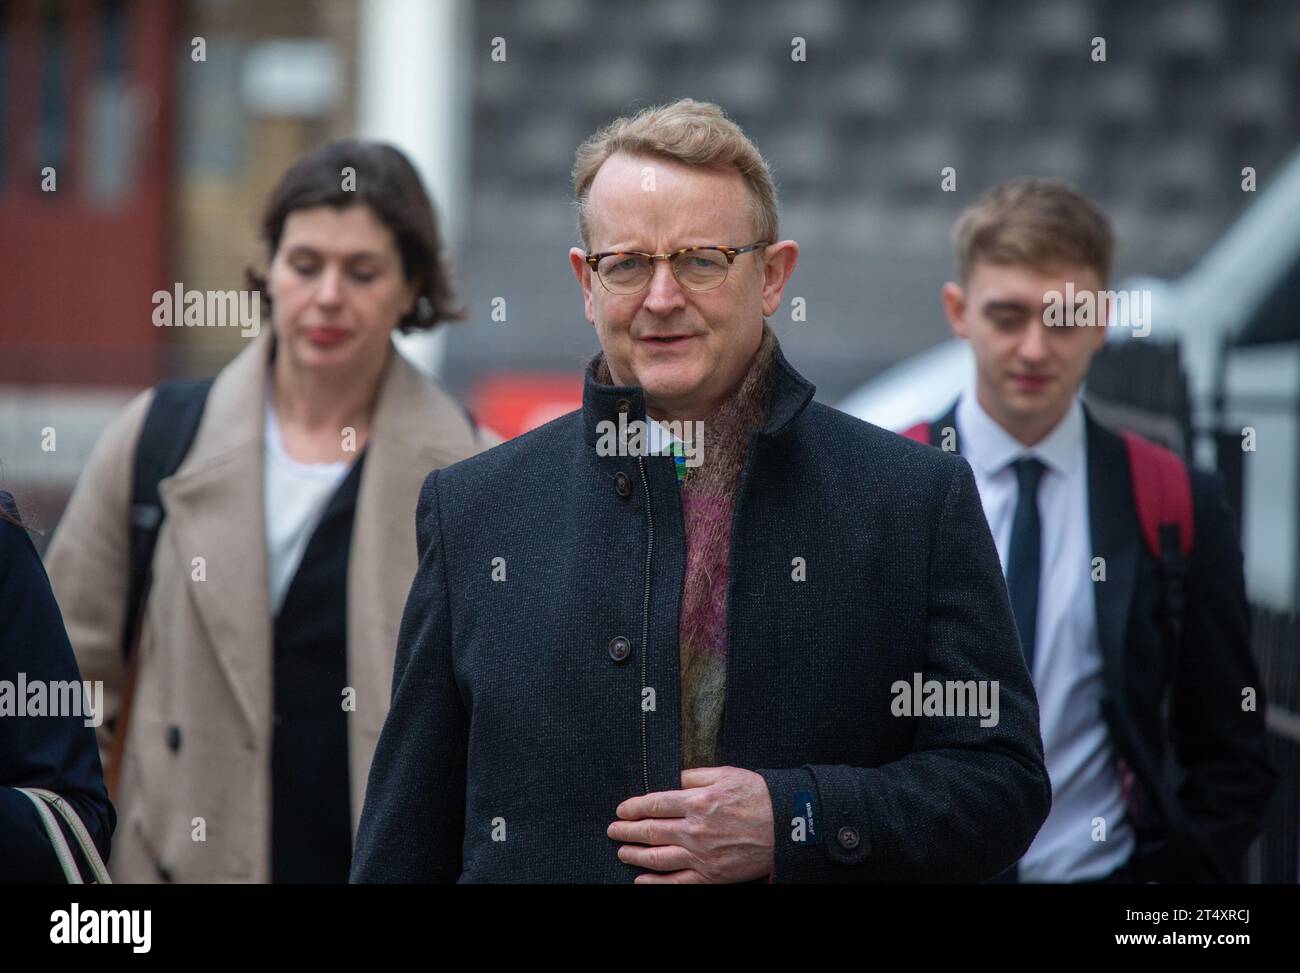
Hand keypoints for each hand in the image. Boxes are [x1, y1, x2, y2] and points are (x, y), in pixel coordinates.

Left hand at [607, 766, 774, 883]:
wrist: (786, 825)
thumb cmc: (758, 797)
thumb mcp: (726, 774)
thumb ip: (696, 775)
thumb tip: (676, 778)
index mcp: (697, 802)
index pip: (655, 804)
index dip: (634, 808)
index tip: (622, 810)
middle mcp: (695, 830)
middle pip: (651, 831)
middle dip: (628, 831)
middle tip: (613, 831)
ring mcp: (701, 855)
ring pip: (658, 857)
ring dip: (635, 855)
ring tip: (622, 851)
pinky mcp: (711, 875)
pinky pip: (676, 882)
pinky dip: (655, 883)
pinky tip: (641, 880)